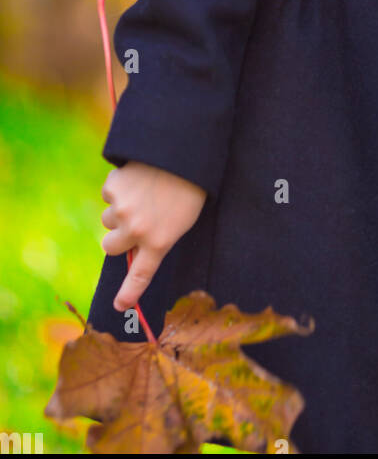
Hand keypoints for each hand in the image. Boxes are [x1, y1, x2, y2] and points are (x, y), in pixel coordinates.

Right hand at [100, 161, 207, 311]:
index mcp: (160, 242)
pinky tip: (137, 177)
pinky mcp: (113, 189)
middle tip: (133, 222)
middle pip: (110, 247)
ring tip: (142, 193)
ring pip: (108, 219)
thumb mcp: (182, 221)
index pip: (140, 275)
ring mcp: (122, 210)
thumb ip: (158, 238)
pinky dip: (119, 188)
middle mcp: (137, 231)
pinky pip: (108, 194)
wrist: (182, 151)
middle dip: (117, 237)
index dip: (129, 293)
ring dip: (119, 211)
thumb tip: (133, 247)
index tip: (119, 306)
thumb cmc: (189, 187)